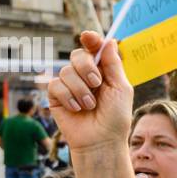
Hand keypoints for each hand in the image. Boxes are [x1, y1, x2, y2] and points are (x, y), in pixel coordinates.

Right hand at [47, 30, 133, 150]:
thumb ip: (114, 64)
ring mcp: (69, 85)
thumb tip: (110, 40)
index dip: (90, 39)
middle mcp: (84, 75)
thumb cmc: (115, 117)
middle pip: (77, 55)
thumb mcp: (121, 89)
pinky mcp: (56, 96)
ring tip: (90, 105)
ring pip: (66, 71)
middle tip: (97, 84)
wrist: (101, 140)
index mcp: (102, 70)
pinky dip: (68, 97)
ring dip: (80, 89)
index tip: (89, 37)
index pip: (93, 48)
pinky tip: (76, 109)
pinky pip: (55, 85)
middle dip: (87, 67)